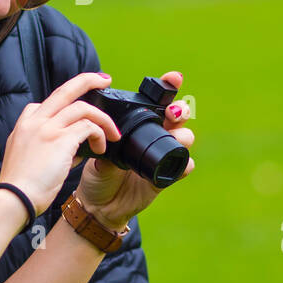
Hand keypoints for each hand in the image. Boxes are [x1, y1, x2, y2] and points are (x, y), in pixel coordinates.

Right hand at [0, 72, 120, 216]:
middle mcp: (35, 121)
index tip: (76, 114)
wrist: (14, 199)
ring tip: (112, 134)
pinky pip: (88, 127)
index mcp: (24, 125)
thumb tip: (74, 150)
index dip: (63, 105)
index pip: (44, 103)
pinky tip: (101, 147)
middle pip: (65, 89)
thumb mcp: (25, 160)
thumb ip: (47, 148)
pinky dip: (100, 134)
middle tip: (105, 79)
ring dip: (103, 119)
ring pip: (83, 108)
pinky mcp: (60, 140)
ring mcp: (47, 128)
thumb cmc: (20, 187)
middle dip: (88, 80)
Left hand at [76, 71, 195, 231]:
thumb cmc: (97, 173)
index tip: (174, 78)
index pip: (157, 101)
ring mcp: (162, 155)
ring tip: (175, 135)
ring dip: (183, 134)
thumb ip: (108, 141)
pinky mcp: (166, 176)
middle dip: (181, 109)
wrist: (98, 205)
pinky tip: (180, 164)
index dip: (169, 86)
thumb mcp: (99, 153)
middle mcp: (154, 136)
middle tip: (172, 111)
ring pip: (185, 138)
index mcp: (138, 124)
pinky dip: (184, 165)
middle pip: (179, 116)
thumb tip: (109, 130)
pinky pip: (183, 167)